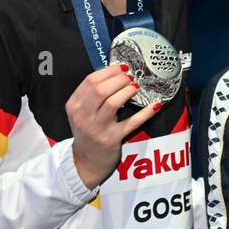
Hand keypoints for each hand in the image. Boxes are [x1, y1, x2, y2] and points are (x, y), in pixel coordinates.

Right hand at [67, 64, 162, 189]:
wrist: (86, 160)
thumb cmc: (87, 131)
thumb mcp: (81, 111)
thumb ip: (92, 94)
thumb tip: (116, 72)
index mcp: (74, 105)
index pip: (90, 81)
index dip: (108, 71)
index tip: (121, 67)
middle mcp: (82, 116)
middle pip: (100, 89)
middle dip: (119, 79)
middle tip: (130, 78)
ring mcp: (97, 128)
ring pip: (113, 103)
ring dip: (128, 91)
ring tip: (136, 87)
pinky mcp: (112, 139)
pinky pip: (132, 122)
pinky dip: (145, 112)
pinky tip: (155, 105)